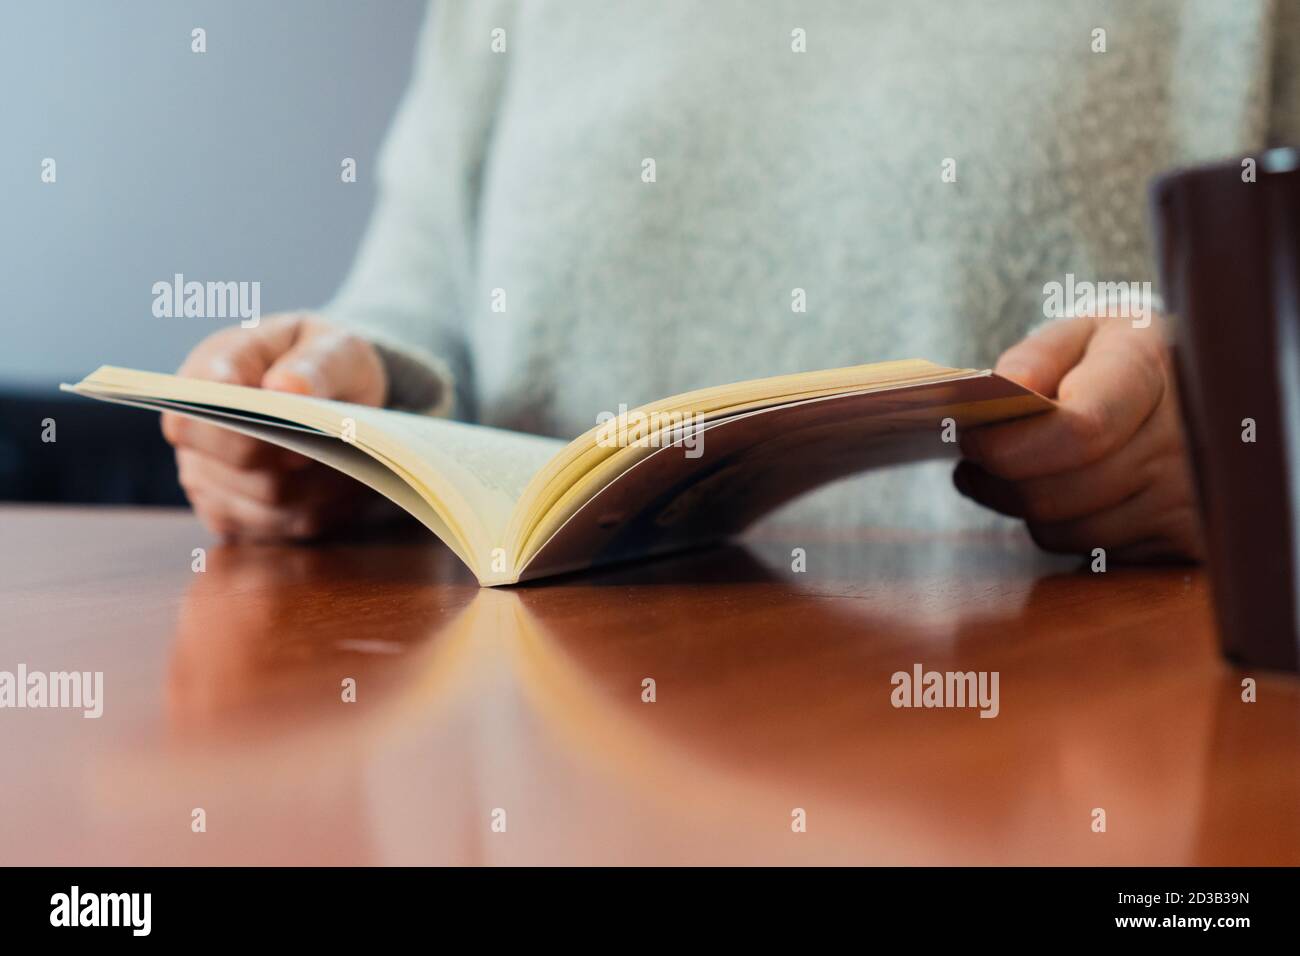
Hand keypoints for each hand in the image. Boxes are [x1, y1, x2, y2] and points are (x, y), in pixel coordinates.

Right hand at [162, 313, 387, 541]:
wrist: (331, 394)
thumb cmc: (327, 363)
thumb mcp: (334, 348)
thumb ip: (313, 363)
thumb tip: (286, 387)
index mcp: (208, 371)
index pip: (197, 404)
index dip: (235, 415)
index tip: (283, 407)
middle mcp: (195, 429)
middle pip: (240, 460)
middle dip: (297, 454)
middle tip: (336, 441)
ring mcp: (206, 477)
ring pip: (266, 501)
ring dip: (318, 487)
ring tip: (350, 461)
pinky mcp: (231, 515)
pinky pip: (278, 527)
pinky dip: (319, 509)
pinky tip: (340, 485)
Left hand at [954, 313, 1202, 562]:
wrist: (1209, 388)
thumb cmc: (1125, 360)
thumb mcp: (1085, 334)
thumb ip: (1038, 355)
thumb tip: (1007, 387)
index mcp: (1152, 369)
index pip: (1079, 430)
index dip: (1011, 446)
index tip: (970, 441)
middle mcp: (1182, 436)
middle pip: (1059, 493)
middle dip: (1000, 484)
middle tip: (974, 464)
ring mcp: (1191, 494)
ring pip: (1069, 531)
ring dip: (1028, 510)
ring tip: (1017, 475)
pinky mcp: (1189, 538)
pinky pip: (1098, 553)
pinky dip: (1070, 528)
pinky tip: (1069, 495)